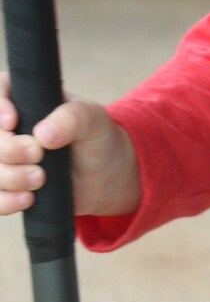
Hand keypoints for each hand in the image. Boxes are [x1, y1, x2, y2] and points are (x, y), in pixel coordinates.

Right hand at [0, 71, 140, 217]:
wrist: (107, 179)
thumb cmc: (98, 140)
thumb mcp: (94, 121)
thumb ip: (73, 118)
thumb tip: (42, 135)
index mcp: (27, 101)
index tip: (12, 123)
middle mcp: (11, 129)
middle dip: (8, 149)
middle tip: (38, 154)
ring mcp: (8, 159)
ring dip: (10, 176)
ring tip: (40, 179)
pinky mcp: (10, 188)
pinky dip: (6, 200)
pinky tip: (28, 199)